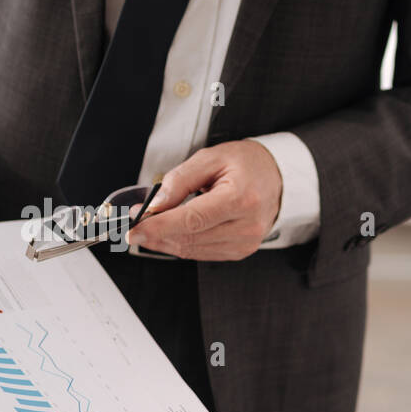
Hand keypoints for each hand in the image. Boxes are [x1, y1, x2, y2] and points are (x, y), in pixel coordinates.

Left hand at [124, 140, 281, 260]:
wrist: (276, 178)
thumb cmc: (246, 165)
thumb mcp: (210, 158)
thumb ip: (179, 180)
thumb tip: (156, 205)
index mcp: (241, 199)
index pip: (191, 220)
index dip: (159, 227)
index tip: (134, 229)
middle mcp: (247, 225)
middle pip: (189, 237)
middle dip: (156, 232)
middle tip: (136, 221)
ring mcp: (245, 242)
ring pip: (192, 249)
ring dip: (165, 241)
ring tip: (150, 226)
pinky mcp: (241, 251)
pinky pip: (202, 253)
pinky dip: (181, 244)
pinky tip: (170, 233)